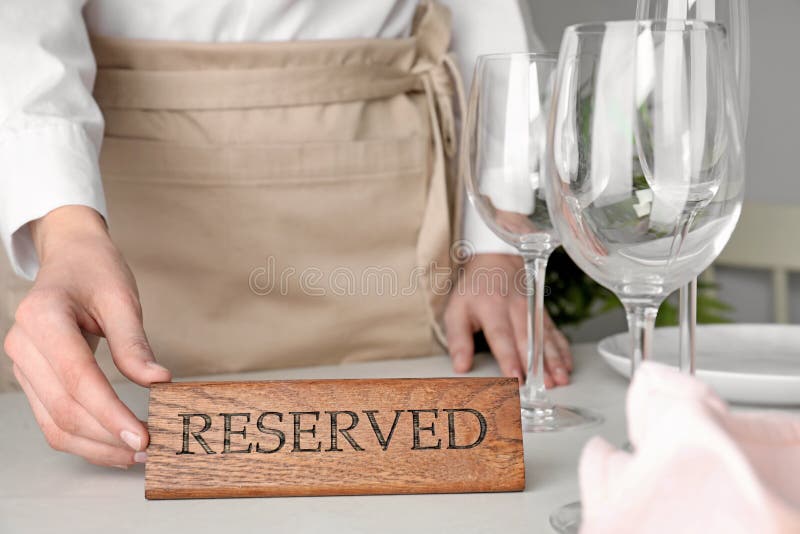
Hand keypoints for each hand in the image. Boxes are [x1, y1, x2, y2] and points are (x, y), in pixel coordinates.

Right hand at [3, 206, 170, 466]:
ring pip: (54, 423)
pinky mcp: (33, 379)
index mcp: (44, 318)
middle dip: (107, 436)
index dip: (110, 413)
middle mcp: (24, 345)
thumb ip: (134, 343)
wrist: (70, 258)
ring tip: (136, 454)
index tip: (142, 435)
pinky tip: (114, 445)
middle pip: (64, 408)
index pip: (78, 379)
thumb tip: (158, 382)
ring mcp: (24, 366)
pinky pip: (53, 419)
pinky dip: (83, 438)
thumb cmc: (96, 272)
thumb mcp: (121, 298)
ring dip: (96, 446)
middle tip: (149, 448)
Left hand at [444, 253, 572, 387]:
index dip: (509, 357)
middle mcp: (515, 308)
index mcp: (491, 307)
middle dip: (537, 364)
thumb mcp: (456, 310)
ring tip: (560, 380)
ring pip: (545, 337)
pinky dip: (563, 350)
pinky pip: (555, 333)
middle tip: (544, 386)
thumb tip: (461, 367)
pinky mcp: (543, 313)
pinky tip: (568, 366)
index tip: (516, 377)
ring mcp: (532, 310)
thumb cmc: (475, 291)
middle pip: (528, 339)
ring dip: (554, 360)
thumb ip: (457, 340)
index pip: (501, 336)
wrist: (498, 263)